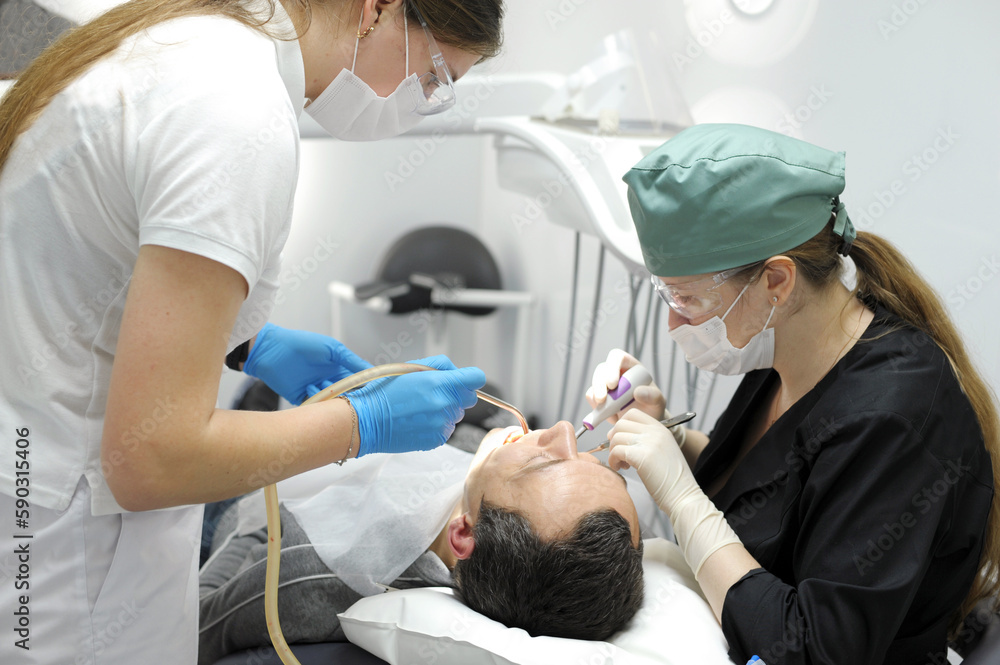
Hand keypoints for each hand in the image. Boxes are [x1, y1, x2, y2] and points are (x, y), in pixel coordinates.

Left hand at [242, 323, 371, 404]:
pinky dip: (315, 399)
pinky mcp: (303, 399)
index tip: (373, 392)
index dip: (365, 388)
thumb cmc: (303, 344)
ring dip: (330, 396)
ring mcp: (317, 391)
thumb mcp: (333, 349)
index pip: (357, 383)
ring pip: (331, 403)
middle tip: (351, 395)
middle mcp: (329, 382)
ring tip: (324, 384)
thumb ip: (352, 360)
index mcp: (339, 370)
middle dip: (349, 397)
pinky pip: (315, 406)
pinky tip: (310, 386)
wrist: (272, 350)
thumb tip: (371, 370)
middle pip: (346, 396)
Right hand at [346, 356, 485, 455]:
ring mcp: (443, 424)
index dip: (470, 378)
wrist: (367, 421)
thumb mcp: (410, 367)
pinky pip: (447, 429)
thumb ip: (439, 365)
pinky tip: (418, 421)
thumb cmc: (384, 392)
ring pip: (457, 415)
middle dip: (456, 394)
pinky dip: (437, 425)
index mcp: (440, 383)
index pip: (476, 378)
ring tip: (420, 408)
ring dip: (445, 410)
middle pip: (469, 398)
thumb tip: (456, 371)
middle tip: (434, 393)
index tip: (464, 380)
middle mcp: (445, 404)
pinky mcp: (438, 439)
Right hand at [586, 348, 666, 423]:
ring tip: (609, 413)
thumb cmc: (652, 407)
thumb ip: (652, 396)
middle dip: (599, 385)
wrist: (643, 421)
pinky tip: (610, 417)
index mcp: (631, 366)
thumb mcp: (658, 402)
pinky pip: (591, 397)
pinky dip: (596, 407)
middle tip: (602, 400)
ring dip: (597, 398)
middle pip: (602, 370)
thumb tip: (638, 392)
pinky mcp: (599, 396)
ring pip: (594, 384)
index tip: (613, 385)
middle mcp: (616, 372)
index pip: (618, 357)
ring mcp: (606, 384)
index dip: (612, 367)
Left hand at [608, 410, 739, 576]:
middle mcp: (655, 431)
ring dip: (614, 451)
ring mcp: (649, 442)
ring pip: (616, 437)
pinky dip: (614, 460)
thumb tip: (620, 436)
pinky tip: (621, 469)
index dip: (622, 426)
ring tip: (622, 464)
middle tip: (620, 454)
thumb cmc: (671, 480)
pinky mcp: (641, 456)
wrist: (684, 496)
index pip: (632, 413)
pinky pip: (616, 451)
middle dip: (614, 438)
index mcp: (661, 428)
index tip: (622, 441)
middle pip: (621, 423)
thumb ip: (647, 440)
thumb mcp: (663, 451)